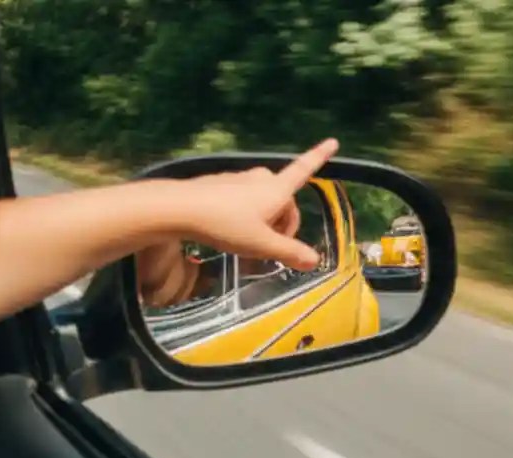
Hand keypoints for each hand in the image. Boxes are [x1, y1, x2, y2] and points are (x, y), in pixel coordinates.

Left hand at [169, 138, 338, 271]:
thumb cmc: (225, 225)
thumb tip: (315, 260)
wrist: (180, 209)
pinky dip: (246, 216)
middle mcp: (260, 178)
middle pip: (284, 199)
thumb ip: (289, 252)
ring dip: (265, 221)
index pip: (304, 170)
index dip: (319, 157)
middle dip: (284, 223)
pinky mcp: (221, 185)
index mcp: (276, 189)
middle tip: (272, 248)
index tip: (333, 142)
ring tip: (249, 243)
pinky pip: (244, 201)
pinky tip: (229, 231)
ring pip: (263, 201)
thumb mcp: (261, 245)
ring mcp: (239, 180)